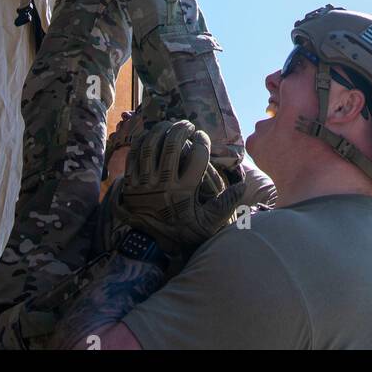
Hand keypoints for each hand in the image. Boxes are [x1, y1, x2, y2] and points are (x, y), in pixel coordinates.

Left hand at [109, 120, 247, 255]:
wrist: (148, 246)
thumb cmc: (181, 232)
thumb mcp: (206, 224)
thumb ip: (225, 205)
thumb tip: (242, 186)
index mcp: (183, 191)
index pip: (197, 156)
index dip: (202, 141)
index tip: (203, 136)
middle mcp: (163, 184)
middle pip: (172, 144)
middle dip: (181, 128)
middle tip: (188, 125)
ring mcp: (144, 182)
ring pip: (151, 145)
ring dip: (161, 130)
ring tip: (170, 125)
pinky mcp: (130, 182)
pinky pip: (135, 153)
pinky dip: (143, 140)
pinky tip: (152, 135)